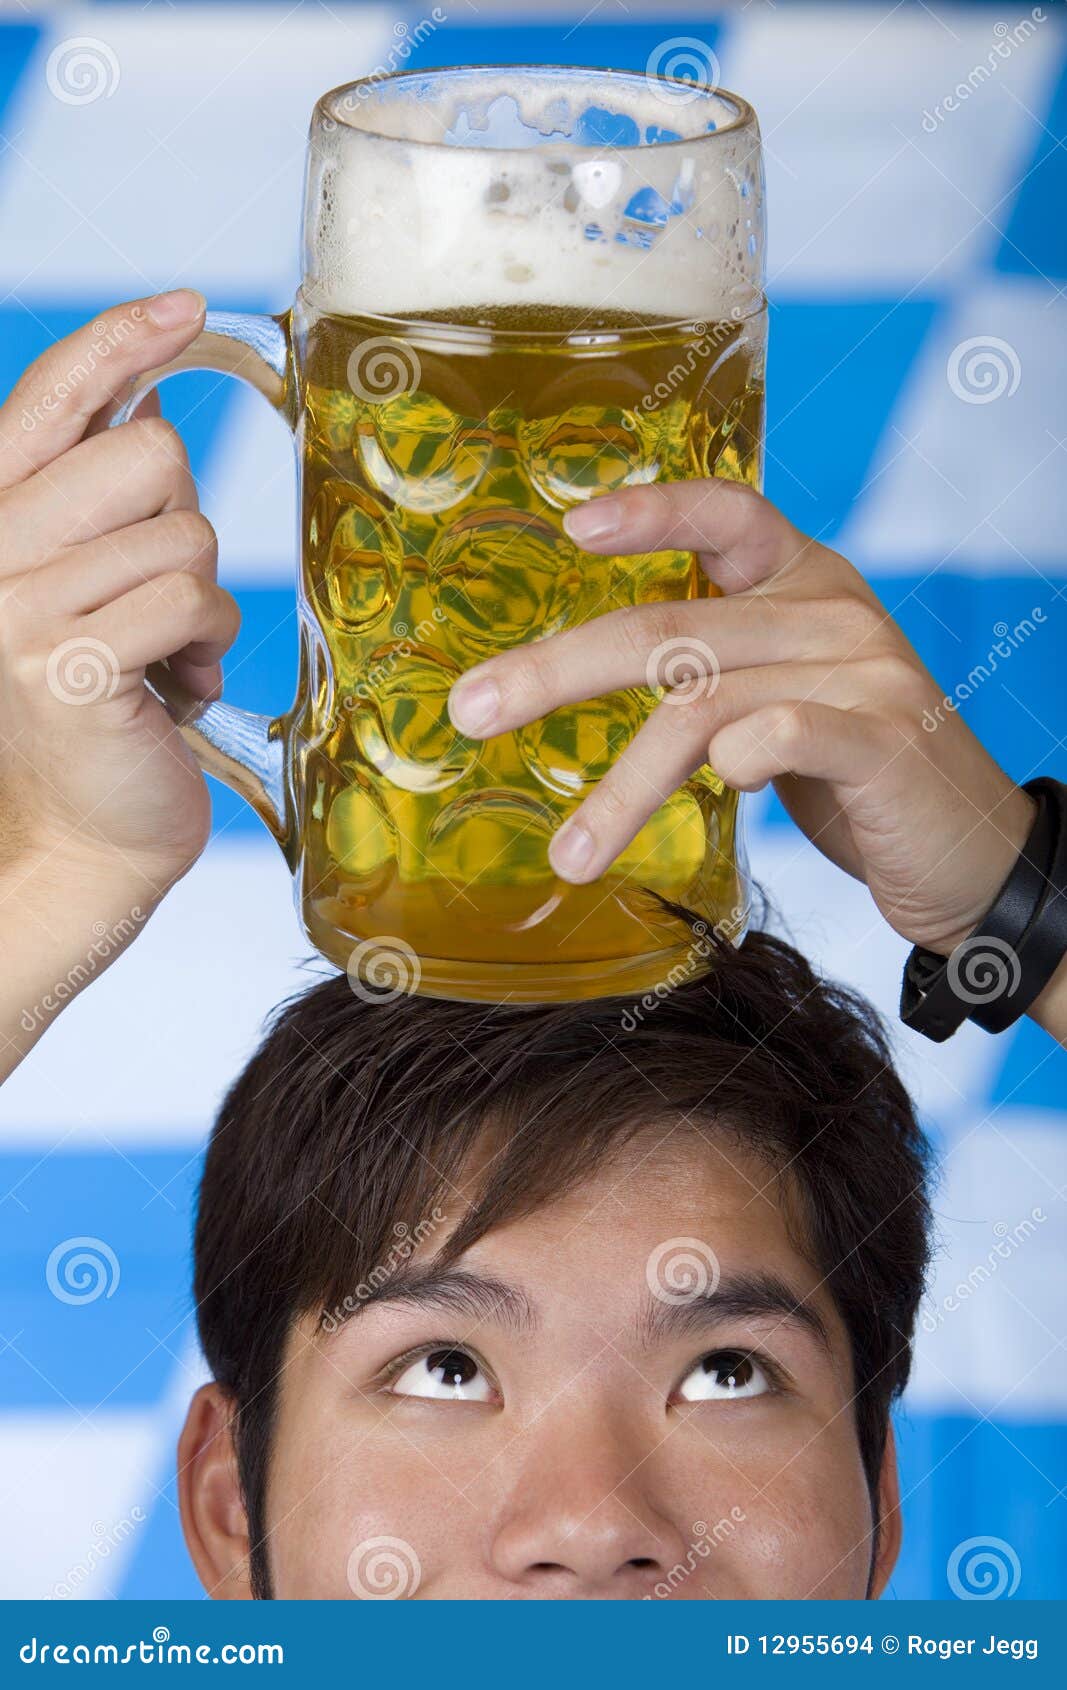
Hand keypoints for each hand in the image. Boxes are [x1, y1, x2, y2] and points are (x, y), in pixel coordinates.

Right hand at [0, 292, 239, 1069]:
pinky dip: (210, 646)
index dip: (120, 339)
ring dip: (204, 600)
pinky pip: (192, 602)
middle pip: (147, 454)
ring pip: (184, 534)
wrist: (84, 833)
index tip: (186, 305)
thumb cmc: (102, 704)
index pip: (53, 400)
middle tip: (161, 594)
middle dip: (185, 522)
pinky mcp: (70, 664)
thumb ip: (103, 494)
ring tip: (167, 655)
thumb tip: (151, 387)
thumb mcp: (92, 583)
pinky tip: (179, 687)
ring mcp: (19, 607)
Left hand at [448, 479, 1035, 960]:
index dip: (651, 510)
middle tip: (471, 711)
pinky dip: (736, 765)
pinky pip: (781, 736)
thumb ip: (716, 675)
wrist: (980, 857)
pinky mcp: (885, 740)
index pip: (728, 512)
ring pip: (703, 703)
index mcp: (804, 584)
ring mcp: (864, 670)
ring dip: (623, 786)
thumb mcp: (787, 703)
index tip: (572, 526)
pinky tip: (727, 794)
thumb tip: (591, 676)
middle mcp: (833, 610)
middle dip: (557, 670)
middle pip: (671, 625)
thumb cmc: (862, 780)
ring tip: (570, 853)